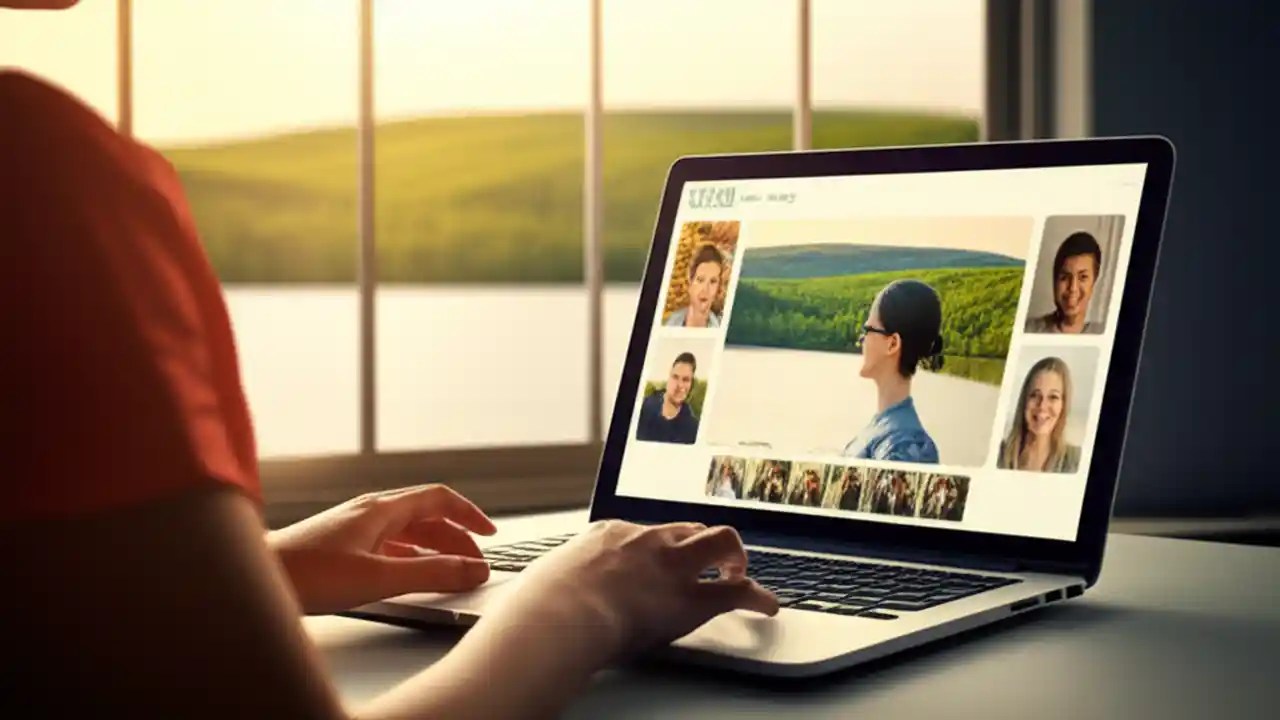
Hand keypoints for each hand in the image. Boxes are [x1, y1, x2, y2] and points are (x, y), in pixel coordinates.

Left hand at [267, 484, 496, 613]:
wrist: (256, 578)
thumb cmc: (307, 573)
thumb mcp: (380, 576)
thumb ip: (431, 573)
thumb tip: (473, 570)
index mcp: (381, 508)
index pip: (439, 498)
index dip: (469, 514)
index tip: (489, 534)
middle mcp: (370, 512)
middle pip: (426, 516)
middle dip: (455, 537)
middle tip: (474, 561)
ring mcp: (355, 528)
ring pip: (407, 532)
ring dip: (434, 548)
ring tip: (451, 571)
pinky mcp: (342, 547)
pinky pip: (389, 546)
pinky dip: (411, 558)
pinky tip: (412, 575)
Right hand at [480, 520, 778, 666]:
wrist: (560, 616)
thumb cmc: (541, 607)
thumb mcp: (545, 582)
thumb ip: (556, 584)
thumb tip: (538, 600)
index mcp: (608, 536)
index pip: (645, 533)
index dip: (657, 548)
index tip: (658, 560)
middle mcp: (645, 540)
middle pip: (685, 529)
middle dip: (699, 545)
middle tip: (709, 563)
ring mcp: (671, 564)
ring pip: (719, 542)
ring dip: (734, 557)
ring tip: (740, 573)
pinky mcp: (690, 596)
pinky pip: (736, 591)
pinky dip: (757, 597)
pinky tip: (767, 605)